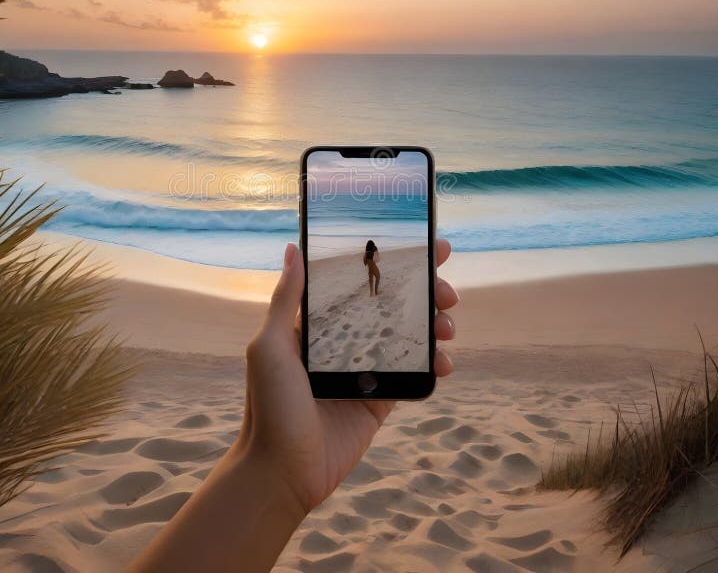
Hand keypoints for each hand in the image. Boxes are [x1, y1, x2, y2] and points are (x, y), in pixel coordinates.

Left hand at [235, 239, 458, 515]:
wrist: (282, 471)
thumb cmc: (270, 404)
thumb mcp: (270, 346)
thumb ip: (287, 299)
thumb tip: (293, 248)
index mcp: (318, 323)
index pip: (359, 282)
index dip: (391, 262)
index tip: (426, 246)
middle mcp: (344, 340)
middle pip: (392, 305)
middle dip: (425, 293)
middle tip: (447, 292)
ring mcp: (365, 369)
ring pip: (409, 335)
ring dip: (435, 325)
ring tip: (447, 326)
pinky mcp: (381, 399)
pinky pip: (414, 373)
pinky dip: (435, 364)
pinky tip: (444, 362)